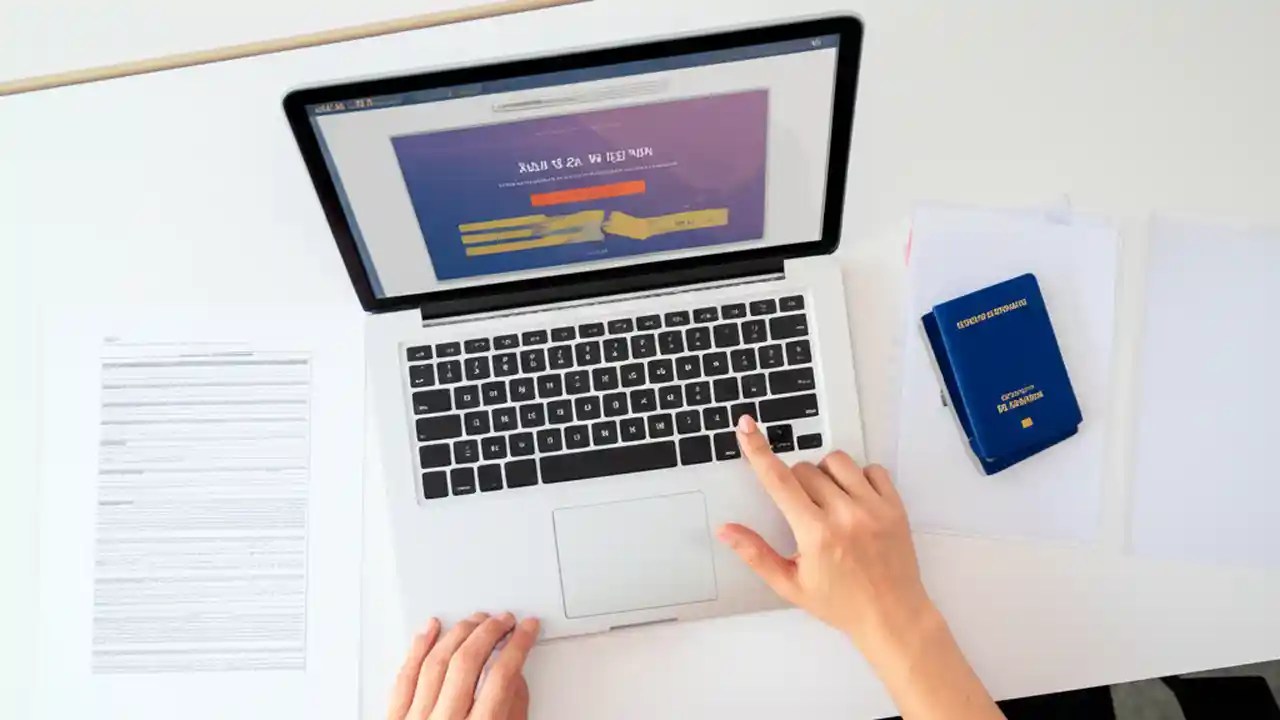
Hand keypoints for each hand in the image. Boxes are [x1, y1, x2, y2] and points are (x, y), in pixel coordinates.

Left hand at [388, 613, 539, 719]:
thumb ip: (512, 714)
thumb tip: (514, 675)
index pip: (501, 676)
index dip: (518, 645)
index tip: (527, 629)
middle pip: (467, 663)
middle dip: (490, 632)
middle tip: (504, 620)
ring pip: (436, 663)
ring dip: (459, 634)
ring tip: (476, 620)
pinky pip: (405, 677)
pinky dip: (418, 648)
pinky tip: (431, 631)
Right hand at [717, 416, 934, 662]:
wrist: (892, 617)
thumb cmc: (841, 604)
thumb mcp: (790, 584)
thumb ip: (756, 553)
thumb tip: (726, 530)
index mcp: (815, 534)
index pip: (779, 481)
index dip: (758, 451)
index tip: (747, 427)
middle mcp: (845, 515)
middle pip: (805, 469)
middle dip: (796, 484)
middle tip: (803, 513)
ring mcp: (873, 508)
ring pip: (837, 461)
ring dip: (825, 474)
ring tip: (829, 503)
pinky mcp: (895, 506)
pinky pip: (872, 469)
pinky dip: (859, 478)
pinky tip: (854, 501)